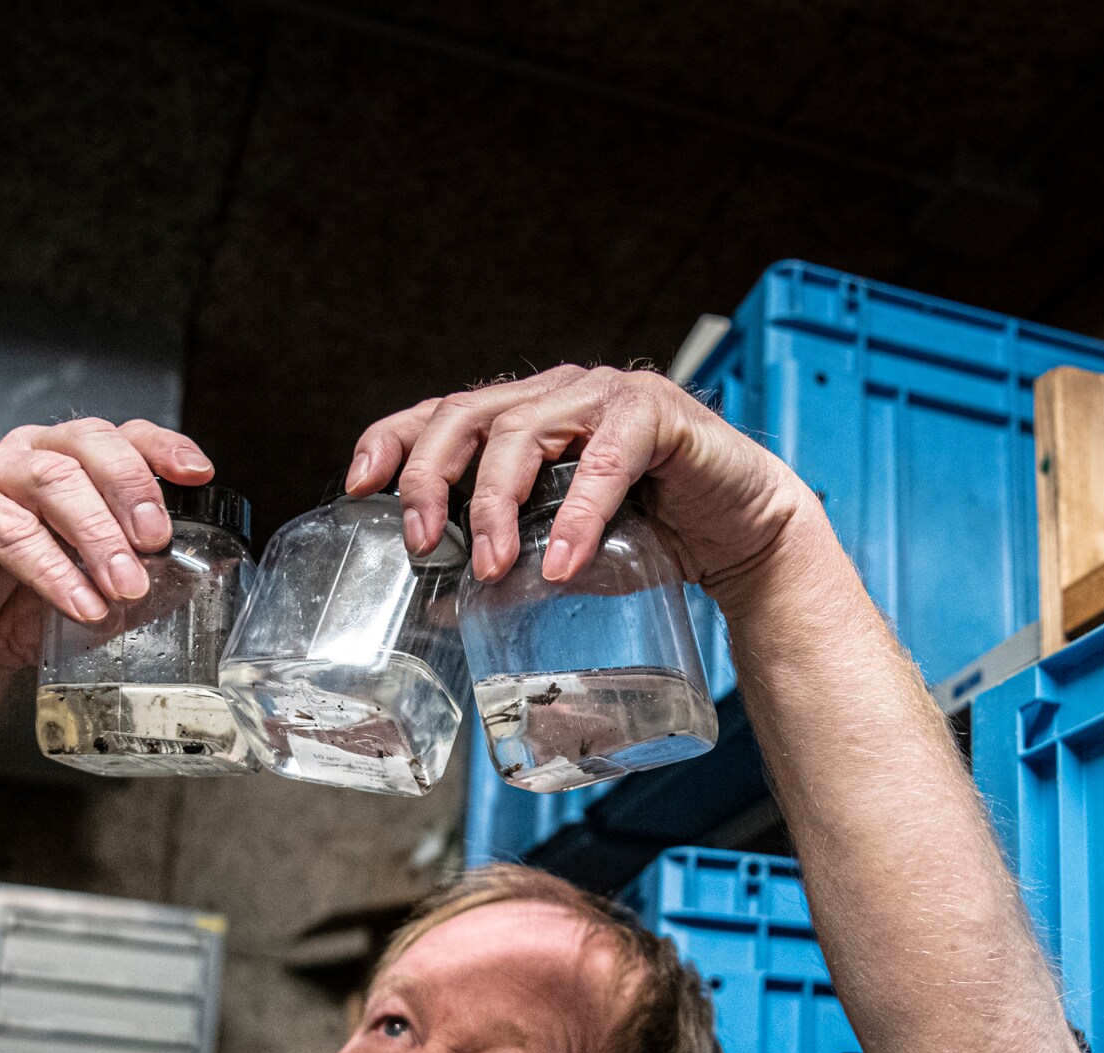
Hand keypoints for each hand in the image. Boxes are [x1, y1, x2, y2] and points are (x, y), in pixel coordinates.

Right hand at [0, 417, 214, 677]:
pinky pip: (7, 531)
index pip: (123, 436)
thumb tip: (191, 580)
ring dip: (97, 535)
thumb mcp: (96, 594)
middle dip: (132, 490)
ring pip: (51, 480)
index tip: (197, 474)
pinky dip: (50, 570)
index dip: (162, 448)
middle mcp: (29, 457)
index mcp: (71, 464)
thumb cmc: (20, 611)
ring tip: (125, 586)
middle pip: (88, 445)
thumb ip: (137, 579)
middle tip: (157, 540)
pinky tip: (79, 602)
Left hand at [347, 366, 818, 602]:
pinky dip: (580, 513)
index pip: (441, 415)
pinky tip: (565, 560)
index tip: (361, 485)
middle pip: (469, 416)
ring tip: (493, 566)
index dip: (394, 441)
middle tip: (424, 542)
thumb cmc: (651, 534)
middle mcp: (556, 396)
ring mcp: (604, 398)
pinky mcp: (657, 415)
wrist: (743, 535)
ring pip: (527, 429)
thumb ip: (507, 565)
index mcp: (523, 419)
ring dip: (499, 502)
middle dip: (434, 479)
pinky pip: (606, 457)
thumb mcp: (560, 555)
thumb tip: (436, 606)